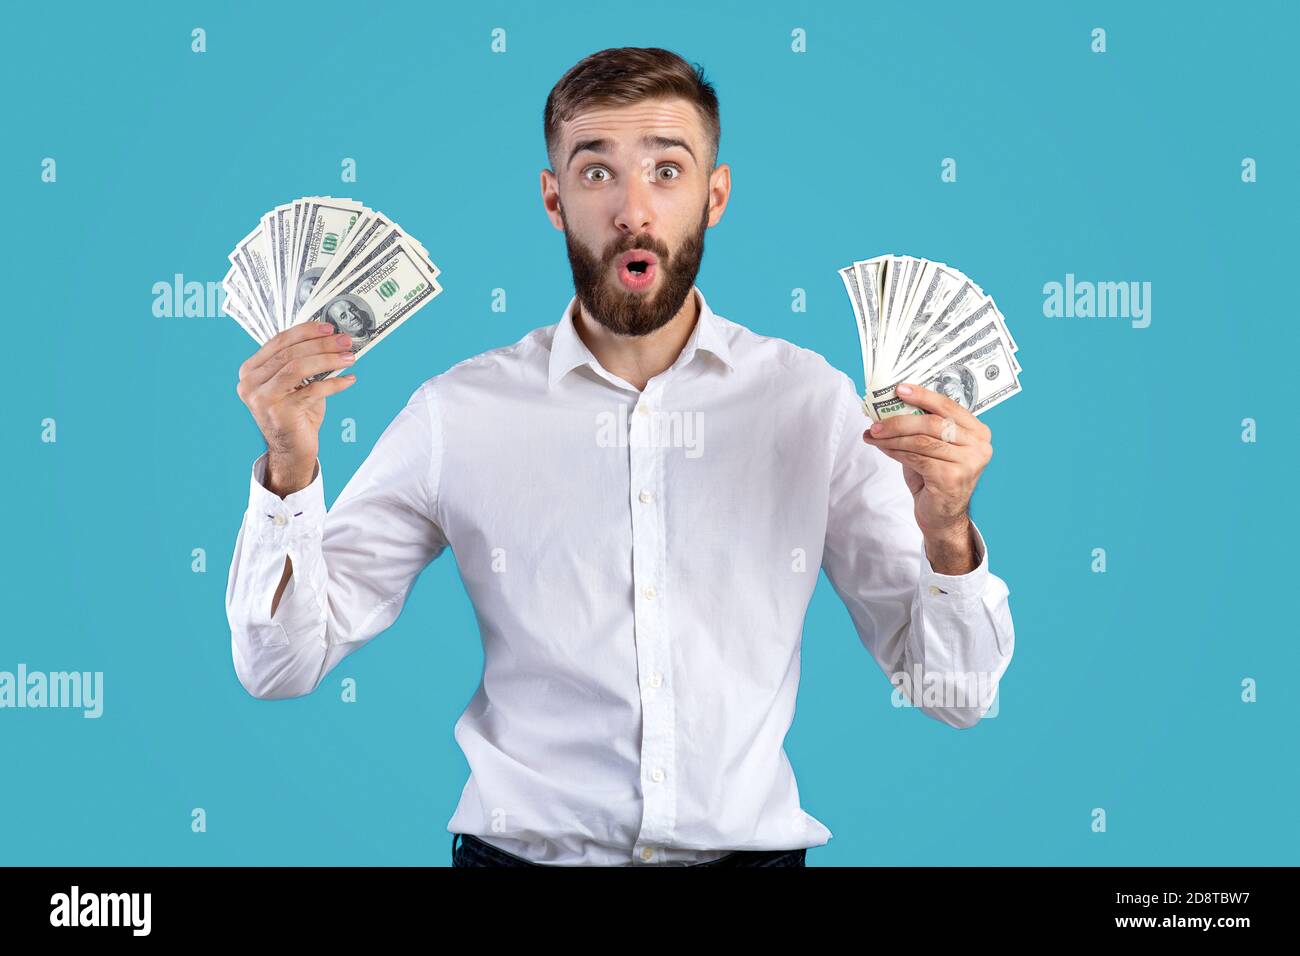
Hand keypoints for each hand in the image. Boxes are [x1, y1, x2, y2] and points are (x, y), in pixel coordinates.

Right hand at [236, 322, 357, 494]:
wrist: (291, 450)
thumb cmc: (295, 413)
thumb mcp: (293, 384)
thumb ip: (300, 361)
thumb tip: (329, 337)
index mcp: (250, 371)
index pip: (278, 342)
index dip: (305, 331)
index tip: (328, 327)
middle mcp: (250, 383)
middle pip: (290, 353)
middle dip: (321, 344)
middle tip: (345, 341)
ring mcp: (263, 398)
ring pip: (298, 367)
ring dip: (328, 359)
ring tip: (349, 357)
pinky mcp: (280, 412)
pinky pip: (313, 390)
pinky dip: (335, 383)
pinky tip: (349, 380)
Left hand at [861, 382, 992, 541]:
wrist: (943, 516)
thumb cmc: (936, 478)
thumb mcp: (933, 448)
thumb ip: (922, 428)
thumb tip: (890, 407)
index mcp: (978, 431)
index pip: (948, 406)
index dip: (923, 395)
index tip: (899, 389)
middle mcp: (979, 445)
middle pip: (933, 423)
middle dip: (899, 421)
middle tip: (876, 423)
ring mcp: (969, 462)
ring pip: (921, 441)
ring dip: (892, 438)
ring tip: (874, 436)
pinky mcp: (952, 477)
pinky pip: (916, 458)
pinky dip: (895, 452)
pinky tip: (883, 449)